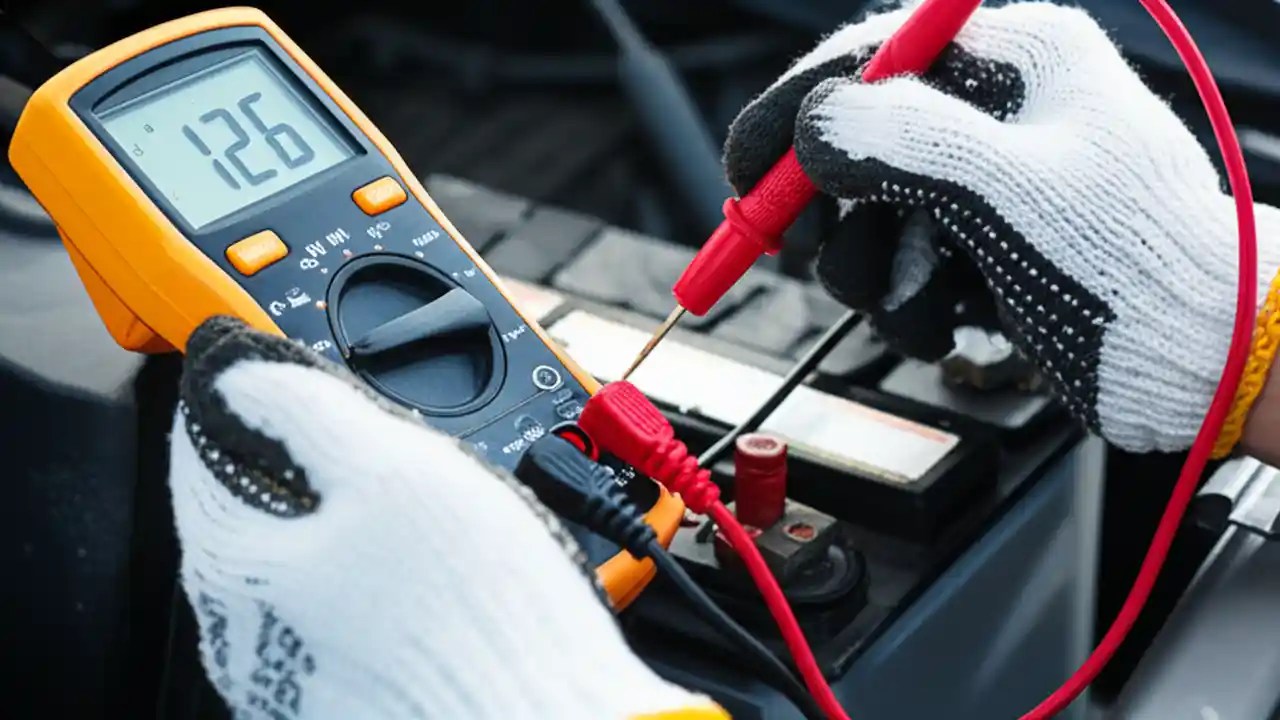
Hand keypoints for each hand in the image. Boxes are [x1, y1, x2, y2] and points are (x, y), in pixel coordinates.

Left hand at [169, 317, 717, 719]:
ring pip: (300, 574)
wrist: (540, 715)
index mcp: (240, 571)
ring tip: (388, 491)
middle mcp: (254, 638)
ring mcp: (304, 679)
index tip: (243, 376)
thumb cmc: (472, 614)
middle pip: (248, 523)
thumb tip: (245, 373)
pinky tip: (420, 571)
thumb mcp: (394, 469)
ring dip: (331, 523)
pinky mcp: (360, 701)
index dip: (225, 405)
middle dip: (283, 464)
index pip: (197, 466)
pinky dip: (369, 578)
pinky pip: (346, 619)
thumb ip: (309, 409)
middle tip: (325, 424)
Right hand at [724, 1, 1279, 453]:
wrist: (1199, 359)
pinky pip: (899, 264)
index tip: (749, 169)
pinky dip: (906, 305)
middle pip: (854, 143)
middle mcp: (992, 115)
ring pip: (868, 214)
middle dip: (836, 211)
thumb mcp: (1014, 192)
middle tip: (823, 251)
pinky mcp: (977, 246)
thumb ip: (907, 143)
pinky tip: (947, 318)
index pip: (869, 59)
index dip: (796, 111)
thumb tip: (814, 125)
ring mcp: (983, 184)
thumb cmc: (1138, 266)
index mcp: (1015, 61)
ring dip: (874, 272)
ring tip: (921, 299)